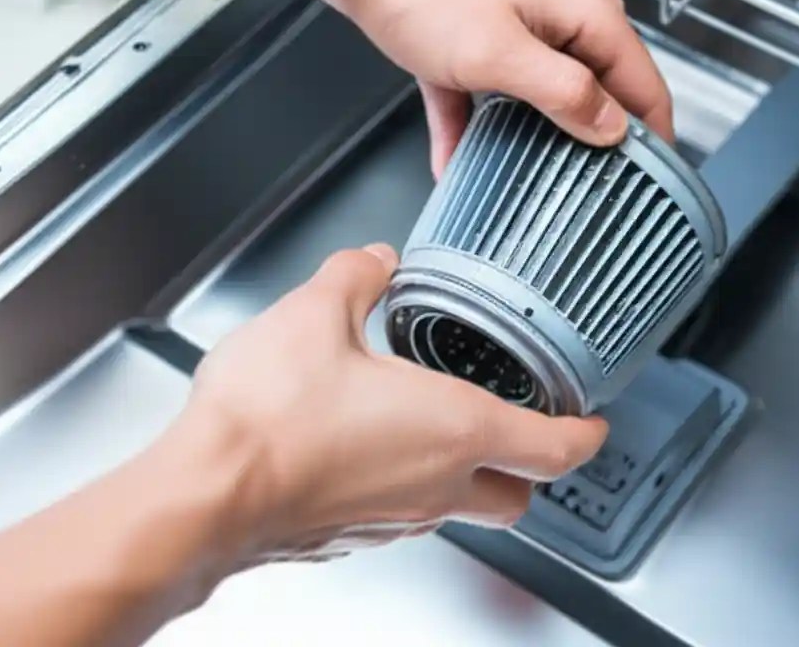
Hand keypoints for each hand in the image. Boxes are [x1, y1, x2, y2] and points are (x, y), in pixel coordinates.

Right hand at [169, 244, 607, 562]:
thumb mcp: (315, 314)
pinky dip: (408, 485)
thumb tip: (374, 262)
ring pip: (461, 509)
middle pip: (519, 496)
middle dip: (532, 467)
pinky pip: (404, 515)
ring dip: (465, 472)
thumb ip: (356, 277)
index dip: (586, 435)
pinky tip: (372, 447)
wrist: (203, 498)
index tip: (595, 424)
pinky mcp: (354, 536)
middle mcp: (437, 486)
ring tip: (436, 425)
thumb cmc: (267, 421)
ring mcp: (396, 520)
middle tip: (526, 430)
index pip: (555, 448)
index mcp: (455, 429)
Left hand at [230, 0, 674, 176]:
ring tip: (535, 196)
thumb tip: (614, 131)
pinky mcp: (478, 52)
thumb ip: (565, 93)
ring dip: (537, 149)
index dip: (654, 142)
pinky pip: (487, 107)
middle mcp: (563, 29)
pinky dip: (475, 137)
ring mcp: (521, 39)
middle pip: (601, 102)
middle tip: (589, 205)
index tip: (651, 192)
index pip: (646, 90)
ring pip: (546, 108)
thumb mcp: (502, 53)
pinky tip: (458, 170)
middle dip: (596, 153)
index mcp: (588, 21)